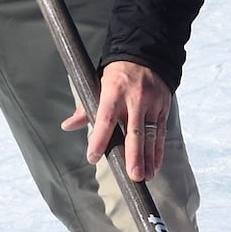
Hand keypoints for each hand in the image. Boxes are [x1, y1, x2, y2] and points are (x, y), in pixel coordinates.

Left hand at [62, 61, 170, 181]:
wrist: (146, 55)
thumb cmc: (117, 75)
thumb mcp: (98, 84)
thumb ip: (85, 108)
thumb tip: (67, 126)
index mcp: (113, 93)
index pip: (105, 119)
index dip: (99, 139)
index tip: (93, 157)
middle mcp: (135, 99)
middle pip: (134, 131)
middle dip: (134, 155)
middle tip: (133, 175)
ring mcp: (151, 104)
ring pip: (150, 135)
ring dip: (148, 158)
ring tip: (145, 176)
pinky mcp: (163, 108)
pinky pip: (160, 132)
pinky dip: (158, 150)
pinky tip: (155, 165)